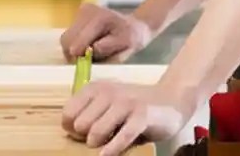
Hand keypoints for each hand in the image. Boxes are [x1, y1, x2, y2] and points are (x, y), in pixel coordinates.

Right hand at [60, 3, 152, 62]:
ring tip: (90, 52)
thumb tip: (89, 50)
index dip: (78, 55)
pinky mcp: (78, 14)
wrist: (133, 26)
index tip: (82, 66)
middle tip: (86, 62)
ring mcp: (81, 11)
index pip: (79, 40)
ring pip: (65, 38)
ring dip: (74, 49)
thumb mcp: (125, 47)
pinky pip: (69, 35)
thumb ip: (107, 48)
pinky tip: (88, 45)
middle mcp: (87, 11)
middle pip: (67, 39)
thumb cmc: (131, 38)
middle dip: (74, 54)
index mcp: (100, 18)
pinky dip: (76, 44)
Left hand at [62, 81, 190, 155]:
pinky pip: (122, 136)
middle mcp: (107, 93)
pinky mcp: (141, 116)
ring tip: (104, 146)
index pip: (68, 113)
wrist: (171, 99)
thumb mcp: (109, 104)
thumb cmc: (134, 106)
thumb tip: (71, 133)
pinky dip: (112, 149)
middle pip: (81, 125)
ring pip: (97, 130)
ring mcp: (125, 103)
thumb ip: (92, 114)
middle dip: (85, 138)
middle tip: (97, 141)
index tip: (80, 135)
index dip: (71, 128)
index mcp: (95, 89)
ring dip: (98, 144)